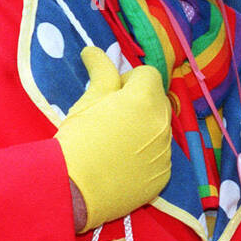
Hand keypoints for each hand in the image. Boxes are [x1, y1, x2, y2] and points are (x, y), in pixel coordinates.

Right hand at [55, 47, 171, 232]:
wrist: (74, 189)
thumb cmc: (78, 138)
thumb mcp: (88, 100)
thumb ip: (101, 72)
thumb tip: (94, 51)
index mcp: (146, 99)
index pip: (149, 74)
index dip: (128, 80)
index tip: (110, 95)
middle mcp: (163, 123)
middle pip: (158, 101)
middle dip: (140, 102)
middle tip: (111, 117)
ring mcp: (166, 152)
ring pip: (160, 129)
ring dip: (144, 128)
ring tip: (114, 143)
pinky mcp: (163, 176)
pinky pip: (160, 156)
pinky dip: (146, 156)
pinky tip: (122, 165)